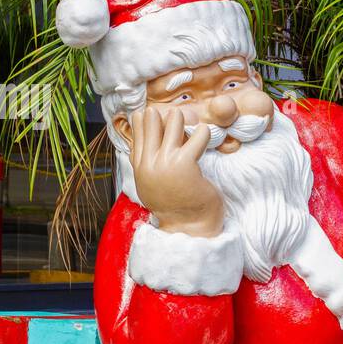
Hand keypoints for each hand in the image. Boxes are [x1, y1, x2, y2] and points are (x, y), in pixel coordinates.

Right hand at [128, 104, 223, 236]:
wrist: (189, 228)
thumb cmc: (176, 206)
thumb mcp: (152, 184)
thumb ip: (146, 163)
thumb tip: (143, 141)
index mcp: (140, 167)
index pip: (136, 131)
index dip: (146, 119)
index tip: (154, 115)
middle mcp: (149, 163)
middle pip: (151, 122)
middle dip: (164, 115)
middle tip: (176, 118)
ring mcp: (165, 163)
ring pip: (173, 123)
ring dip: (182, 120)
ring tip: (190, 125)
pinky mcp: (185, 164)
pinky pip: (197, 136)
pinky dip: (203, 133)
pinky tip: (206, 135)